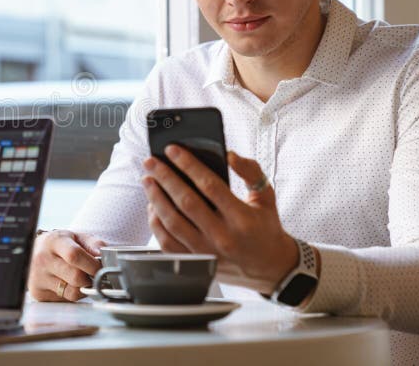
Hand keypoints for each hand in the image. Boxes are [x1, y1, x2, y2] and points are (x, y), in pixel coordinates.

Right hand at [28, 230, 104, 301]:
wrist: (36, 250)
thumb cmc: (61, 244)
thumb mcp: (77, 237)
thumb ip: (94, 244)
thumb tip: (105, 257)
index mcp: (54, 241)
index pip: (74, 255)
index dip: (92, 265)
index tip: (100, 268)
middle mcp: (42, 259)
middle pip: (76, 277)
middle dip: (89, 277)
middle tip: (91, 273)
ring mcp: (38, 278)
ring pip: (73, 292)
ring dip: (82, 288)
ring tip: (79, 277)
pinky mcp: (39, 293)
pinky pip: (65, 299)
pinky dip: (72, 293)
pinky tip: (67, 283)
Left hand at [142, 146, 297, 293]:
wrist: (271, 268)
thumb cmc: (265, 228)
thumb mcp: (266, 196)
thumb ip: (250, 171)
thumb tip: (228, 154)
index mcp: (242, 218)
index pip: (210, 186)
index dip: (189, 165)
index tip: (172, 151)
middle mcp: (223, 237)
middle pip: (186, 202)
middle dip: (164, 178)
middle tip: (150, 162)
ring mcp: (207, 253)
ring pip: (173, 223)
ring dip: (155, 198)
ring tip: (147, 180)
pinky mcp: (196, 263)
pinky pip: (167, 243)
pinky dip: (156, 223)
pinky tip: (152, 207)